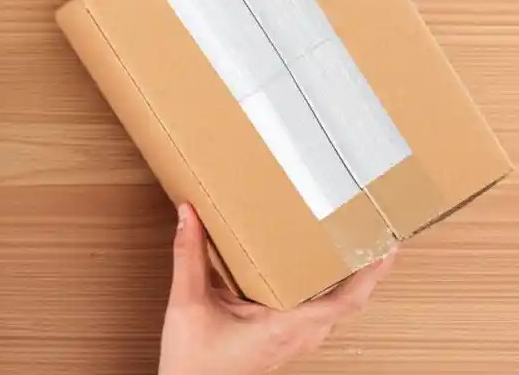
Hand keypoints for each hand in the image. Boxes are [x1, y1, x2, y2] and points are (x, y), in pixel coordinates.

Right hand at [159, 203, 395, 374]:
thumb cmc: (193, 359)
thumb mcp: (187, 303)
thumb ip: (189, 256)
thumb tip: (190, 214)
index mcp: (285, 326)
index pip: (345, 302)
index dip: (371, 275)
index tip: (386, 247)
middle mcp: (297, 337)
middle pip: (346, 302)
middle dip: (364, 270)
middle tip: (370, 234)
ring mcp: (293, 342)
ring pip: (331, 309)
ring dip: (345, 282)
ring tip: (347, 248)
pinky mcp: (283, 341)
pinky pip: (315, 313)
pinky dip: (322, 291)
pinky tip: (307, 272)